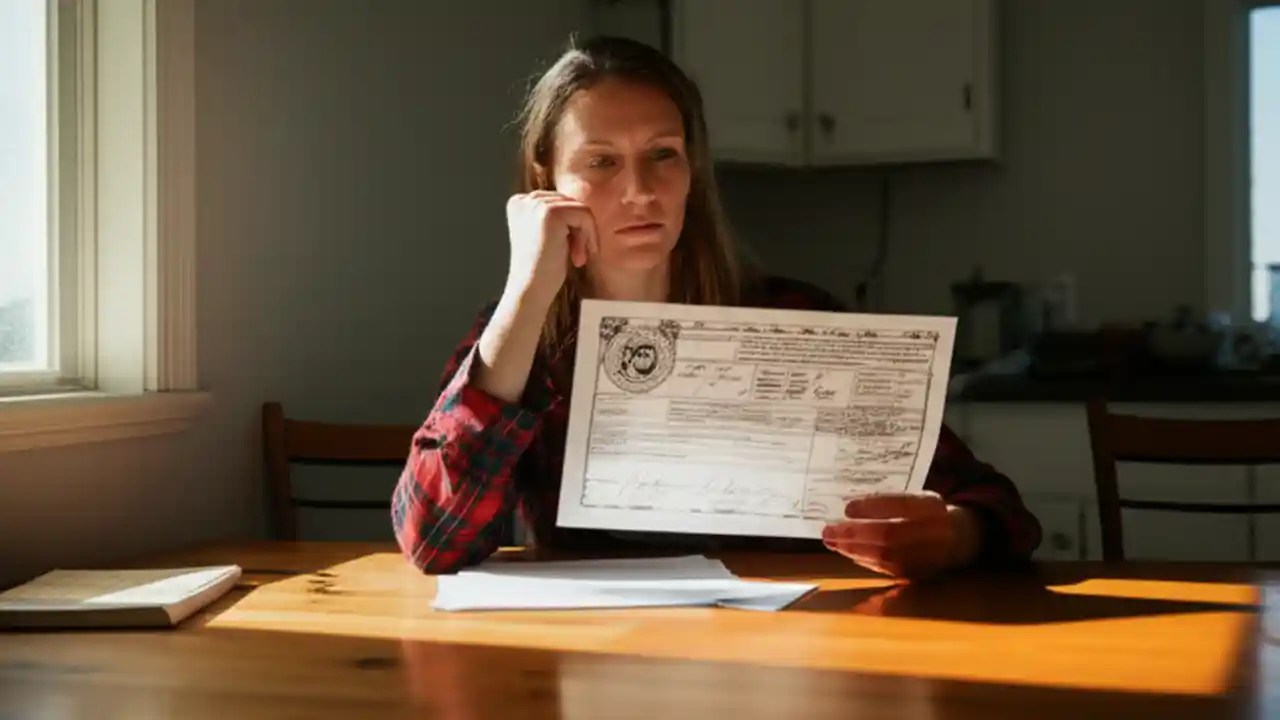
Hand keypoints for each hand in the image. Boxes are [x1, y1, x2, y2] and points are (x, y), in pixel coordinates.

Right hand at [504, 190, 598, 302]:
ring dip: (585, 235)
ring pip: (580, 208)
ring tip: (577, 259)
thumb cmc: (542, 269)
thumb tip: (583, 205)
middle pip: (569, 203)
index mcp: (518, 203)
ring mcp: (535, 205)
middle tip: (576, 258)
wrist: (530, 291)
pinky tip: (580, 257)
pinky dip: (590, 235)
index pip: (559, 202)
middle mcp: (524, 200)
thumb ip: (557, 216)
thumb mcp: (547, 235)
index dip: (570, 226)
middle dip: (579, 230)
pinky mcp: (549, 213)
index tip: (570, 251)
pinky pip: (584, 214)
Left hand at [821, 491, 981, 579]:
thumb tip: (850, 507)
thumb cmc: (927, 514)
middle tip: (829, 531)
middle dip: (854, 534)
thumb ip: (889, 501)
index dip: (872, 508)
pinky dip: (863, 559)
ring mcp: (927, 556)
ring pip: (886, 555)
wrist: (960, 539)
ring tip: (832, 541)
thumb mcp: (915, 497)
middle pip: (889, 534)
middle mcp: (933, 532)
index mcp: (931, 506)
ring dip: (853, 549)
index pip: (900, 505)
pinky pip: (886, 568)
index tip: (847, 508)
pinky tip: (848, 552)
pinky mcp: (918, 573)